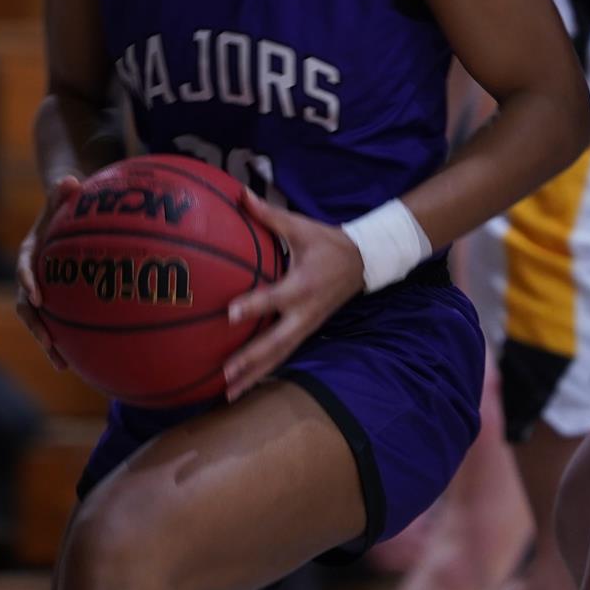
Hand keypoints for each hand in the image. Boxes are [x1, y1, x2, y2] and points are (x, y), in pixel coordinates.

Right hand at [16, 176, 82, 369]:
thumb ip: (63, 189)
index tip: (36, 294)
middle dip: (35, 323)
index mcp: (29, 252)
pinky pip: (55, 324)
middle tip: (48, 338)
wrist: (60, 219)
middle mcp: (29, 276)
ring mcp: (40, 291)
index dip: (27, 281)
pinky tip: (77, 364)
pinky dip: (62, 343)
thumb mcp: (62, 195)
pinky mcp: (53, 302)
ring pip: (38, 321)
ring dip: (47, 341)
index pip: (24, 267)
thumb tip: (70, 179)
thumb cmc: (63, 206)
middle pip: (26, 303)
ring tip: (61, 363)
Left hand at [221, 190, 363, 400]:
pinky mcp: (306, 332)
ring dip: (255, 376)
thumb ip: (269, 215)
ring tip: (228, 394)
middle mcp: (304, 312)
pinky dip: (265, 372)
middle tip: (226, 374)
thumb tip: (240, 194)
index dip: (254, 305)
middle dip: (251, 360)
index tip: (229, 314)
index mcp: (302, 285)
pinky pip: (284, 355)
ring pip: (280, 357)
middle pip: (276, 342)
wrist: (363, 262)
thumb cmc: (327, 243)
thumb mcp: (301, 227)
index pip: (275, 297)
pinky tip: (244, 385)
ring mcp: (307, 326)